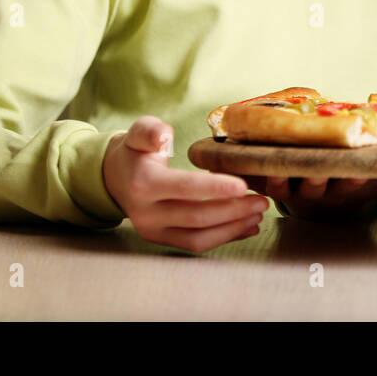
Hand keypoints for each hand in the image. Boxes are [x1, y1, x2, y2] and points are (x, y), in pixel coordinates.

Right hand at [103, 116, 267, 251]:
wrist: (114, 178)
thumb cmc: (135, 151)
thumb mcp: (138, 132)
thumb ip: (151, 130)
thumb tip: (164, 136)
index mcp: (143, 183)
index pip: (185, 188)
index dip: (215, 188)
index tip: (244, 186)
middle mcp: (146, 212)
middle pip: (196, 217)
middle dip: (233, 211)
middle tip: (262, 201)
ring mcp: (153, 230)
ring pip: (198, 237)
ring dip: (232, 228)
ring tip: (258, 215)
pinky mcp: (161, 240)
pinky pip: (195, 244)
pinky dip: (223, 238)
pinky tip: (246, 227)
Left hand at [239, 175, 376, 220]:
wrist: (323, 182)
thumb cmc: (358, 178)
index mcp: (345, 191)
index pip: (349, 187)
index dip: (351, 182)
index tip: (356, 174)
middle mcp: (319, 192)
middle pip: (317, 188)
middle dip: (318, 181)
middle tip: (315, 172)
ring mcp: (294, 187)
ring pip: (286, 186)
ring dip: (281, 179)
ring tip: (277, 170)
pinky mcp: (272, 179)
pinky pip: (260, 178)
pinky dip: (254, 172)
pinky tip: (244, 162)